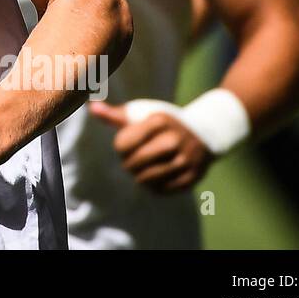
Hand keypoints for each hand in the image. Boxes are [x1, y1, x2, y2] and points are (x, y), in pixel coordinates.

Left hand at [90, 101, 212, 193]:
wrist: (206, 132)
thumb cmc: (163, 123)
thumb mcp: (142, 114)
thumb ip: (116, 115)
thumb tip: (92, 108)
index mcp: (159, 121)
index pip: (124, 143)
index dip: (120, 148)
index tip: (124, 146)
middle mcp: (175, 139)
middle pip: (136, 162)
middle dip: (128, 164)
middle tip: (130, 162)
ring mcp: (186, 158)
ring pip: (149, 178)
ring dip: (139, 177)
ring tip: (140, 171)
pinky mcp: (193, 176)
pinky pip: (164, 189)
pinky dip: (154, 187)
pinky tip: (153, 179)